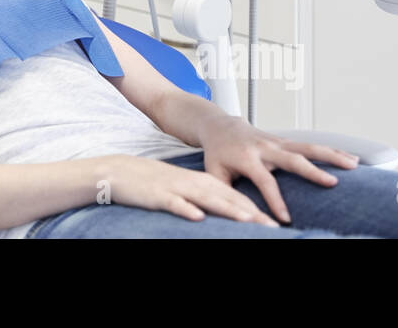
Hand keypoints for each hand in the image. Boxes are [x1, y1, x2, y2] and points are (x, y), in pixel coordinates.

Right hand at [101, 154, 280, 226]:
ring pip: (206, 199)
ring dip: (227, 210)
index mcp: (202, 181)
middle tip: (273, 227)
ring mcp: (176, 188)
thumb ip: (206, 198)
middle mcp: (193, 183)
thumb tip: (231, 212)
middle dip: (251, 213)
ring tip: (248, 221)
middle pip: (227, 198)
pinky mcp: (158, 195)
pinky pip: (174, 203)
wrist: (121, 171)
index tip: (276, 223)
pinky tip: (197, 217)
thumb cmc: (155, 183)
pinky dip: (186, 209)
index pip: (234, 196)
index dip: (255, 209)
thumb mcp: (184, 189)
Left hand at [198, 114, 359, 223]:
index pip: (265, 181)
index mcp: (246, 157)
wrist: (220, 126)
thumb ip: (226, 191)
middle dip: (313, 171)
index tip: (286, 219)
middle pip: (292, 158)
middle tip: (332, 183)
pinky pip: (310, 145)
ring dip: (331, 155)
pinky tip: (350, 157)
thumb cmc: (218, 153)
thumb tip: (237, 214)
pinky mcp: (285, 140)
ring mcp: (276, 141)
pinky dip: (331, 150)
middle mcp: (264, 147)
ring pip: (307, 147)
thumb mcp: (214, 172)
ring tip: (353, 164)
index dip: (275, 200)